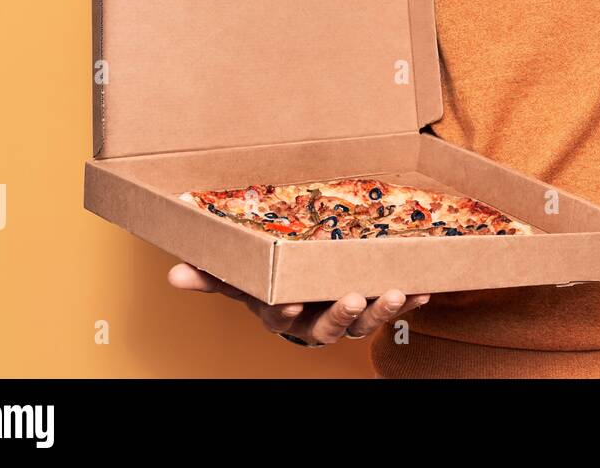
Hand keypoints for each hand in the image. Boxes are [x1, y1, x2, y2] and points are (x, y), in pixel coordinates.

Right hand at [167, 262, 430, 344]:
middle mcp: (316, 320)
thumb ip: (212, 274)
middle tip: (355, 297)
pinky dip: (411, 300)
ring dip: (383, 309)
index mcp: (282, 313)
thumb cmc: (269, 283)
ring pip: (366, 321)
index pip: (281, 316)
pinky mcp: (374, 306)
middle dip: (344, 314)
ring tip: (396, 291)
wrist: (302, 293)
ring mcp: (347, 316)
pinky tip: (425, 289)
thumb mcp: (240, 278)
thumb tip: (173, 273)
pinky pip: (395, 307)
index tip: (291, 301)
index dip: (287, 310)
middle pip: (331, 326)